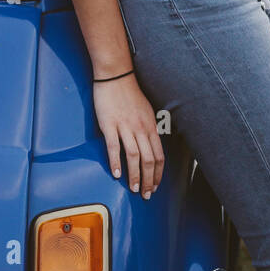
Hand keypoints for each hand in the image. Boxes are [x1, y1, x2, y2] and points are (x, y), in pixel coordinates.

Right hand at [92, 72, 164, 197]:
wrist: (115, 75)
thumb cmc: (129, 94)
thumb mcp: (146, 112)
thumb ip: (148, 129)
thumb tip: (151, 145)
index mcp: (151, 126)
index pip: (159, 156)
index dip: (158, 174)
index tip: (156, 186)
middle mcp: (141, 129)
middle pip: (149, 160)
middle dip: (149, 180)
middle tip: (147, 195)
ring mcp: (125, 127)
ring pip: (134, 156)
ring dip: (135, 176)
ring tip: (135, 189)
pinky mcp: (109, 125)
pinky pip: (114, 147)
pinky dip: (116, 163)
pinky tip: (117, 174)